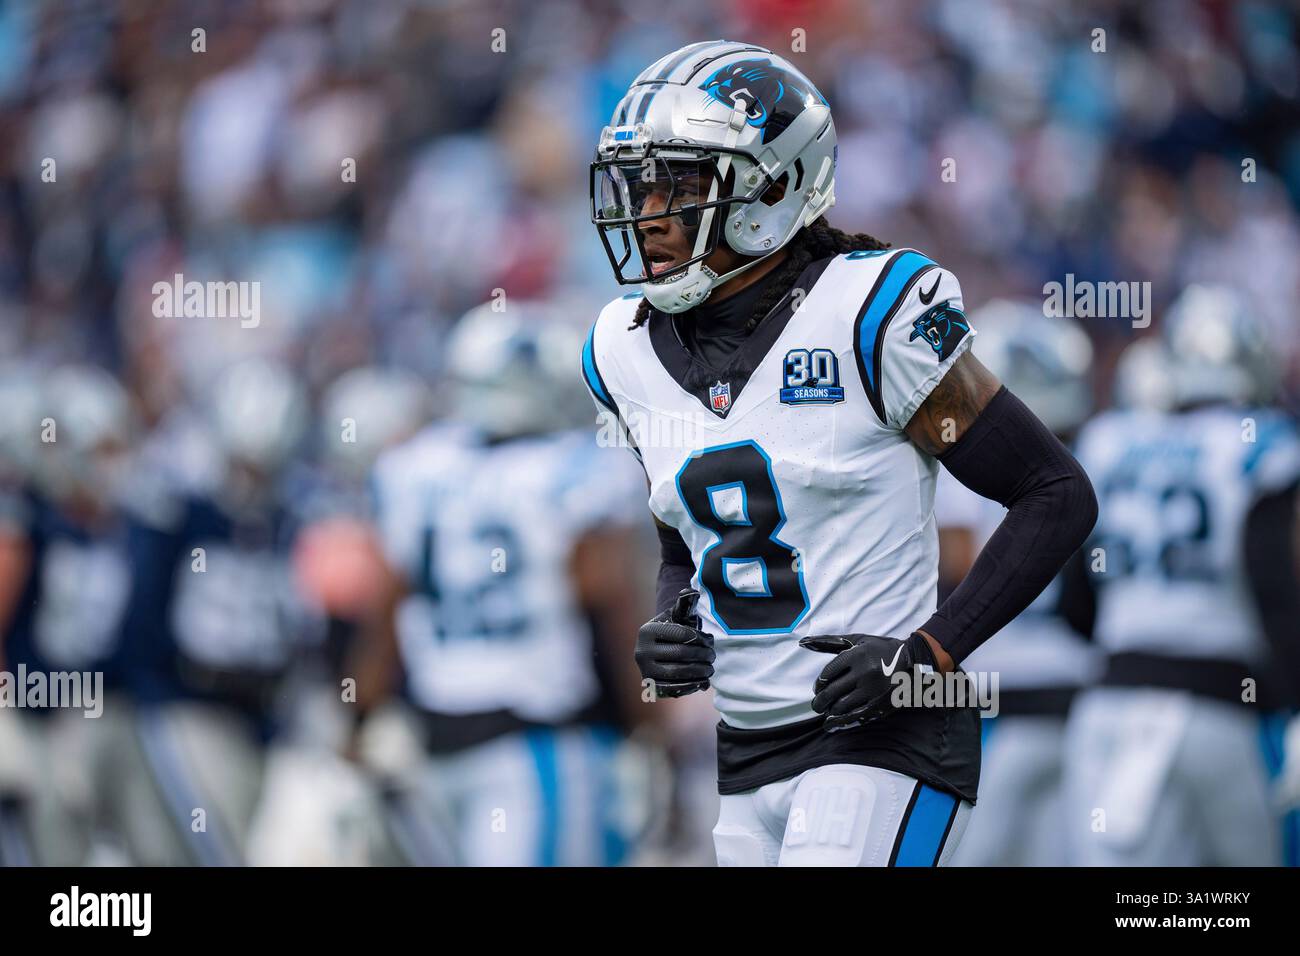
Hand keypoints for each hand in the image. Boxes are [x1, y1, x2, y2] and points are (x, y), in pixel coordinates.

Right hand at [635, 589, 713, 698]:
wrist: (661, 649)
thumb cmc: (674, 630)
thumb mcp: (678, 616)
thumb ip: (685, 604)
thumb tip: (691, 592)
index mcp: (647, 631)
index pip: (682, 634)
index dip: (701, 638)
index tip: (711, 641)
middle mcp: (641, 651)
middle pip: (681, 654)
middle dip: (703, 655)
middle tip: (713, 656)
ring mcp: (644, 670)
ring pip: (678, 673)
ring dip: (699, 671)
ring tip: (710, 668)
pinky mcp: (651, 686)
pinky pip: (673, 689)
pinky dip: (690, 686)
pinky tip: (702, 682)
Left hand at [799, 631, 936, 730]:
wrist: (914, 663)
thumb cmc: (881, 650)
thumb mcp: (857, 641)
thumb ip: (829, 642)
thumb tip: (802, 642)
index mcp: (857, 655)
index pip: (828, 673)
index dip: (819, 684)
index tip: (818, 688)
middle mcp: (865, 673)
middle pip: (832, 691)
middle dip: (820, 701)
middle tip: (816, 705)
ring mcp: (873, 691)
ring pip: (842, 706)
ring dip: (830, 712)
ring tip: (826, 712)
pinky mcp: (881, 705)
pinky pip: (856, 717)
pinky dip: (841, 722)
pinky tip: (832, 724)